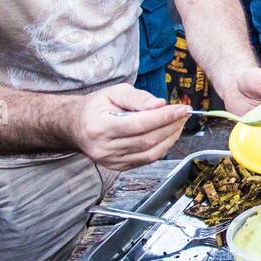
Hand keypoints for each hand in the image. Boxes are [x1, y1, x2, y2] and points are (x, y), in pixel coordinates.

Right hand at [71, 83, 191, 169]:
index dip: (164, 117)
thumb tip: (160, 105)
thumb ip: (137, 98)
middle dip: (171, 126)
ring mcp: (111, 161)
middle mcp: (104, 148)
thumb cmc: (96, 107)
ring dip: (170, 138)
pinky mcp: (118, 167)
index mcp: (100, 127)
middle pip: (147, 140)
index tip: (182, 109)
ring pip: (150, 153)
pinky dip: (161, 148)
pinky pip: (146, 160)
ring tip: (178, 123)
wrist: (76, 126)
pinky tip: (167, 135)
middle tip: (184, 114)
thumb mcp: (113, 92)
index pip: (139, 124)